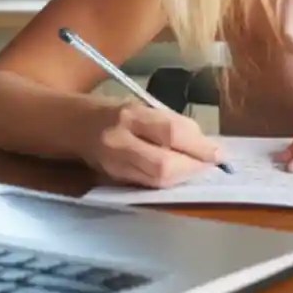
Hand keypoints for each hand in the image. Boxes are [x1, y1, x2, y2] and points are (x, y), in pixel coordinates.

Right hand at [83, 101, 222, 188]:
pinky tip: (178, 175)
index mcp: (128, 115)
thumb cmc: (112, 111)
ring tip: (197, 169)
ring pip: (157, 181)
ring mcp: (113, 166)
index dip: (199, 146)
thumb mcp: (141, 106)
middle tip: (212, 164)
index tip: (220, 153)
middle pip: (164, 165)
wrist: (72, 126)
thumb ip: (171, 123)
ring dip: (184, 177)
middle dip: (194, 167)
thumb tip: (207, 145)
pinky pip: (148, 186)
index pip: (171, 133)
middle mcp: (118, 142)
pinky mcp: (113, 181)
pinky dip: (168, 182)